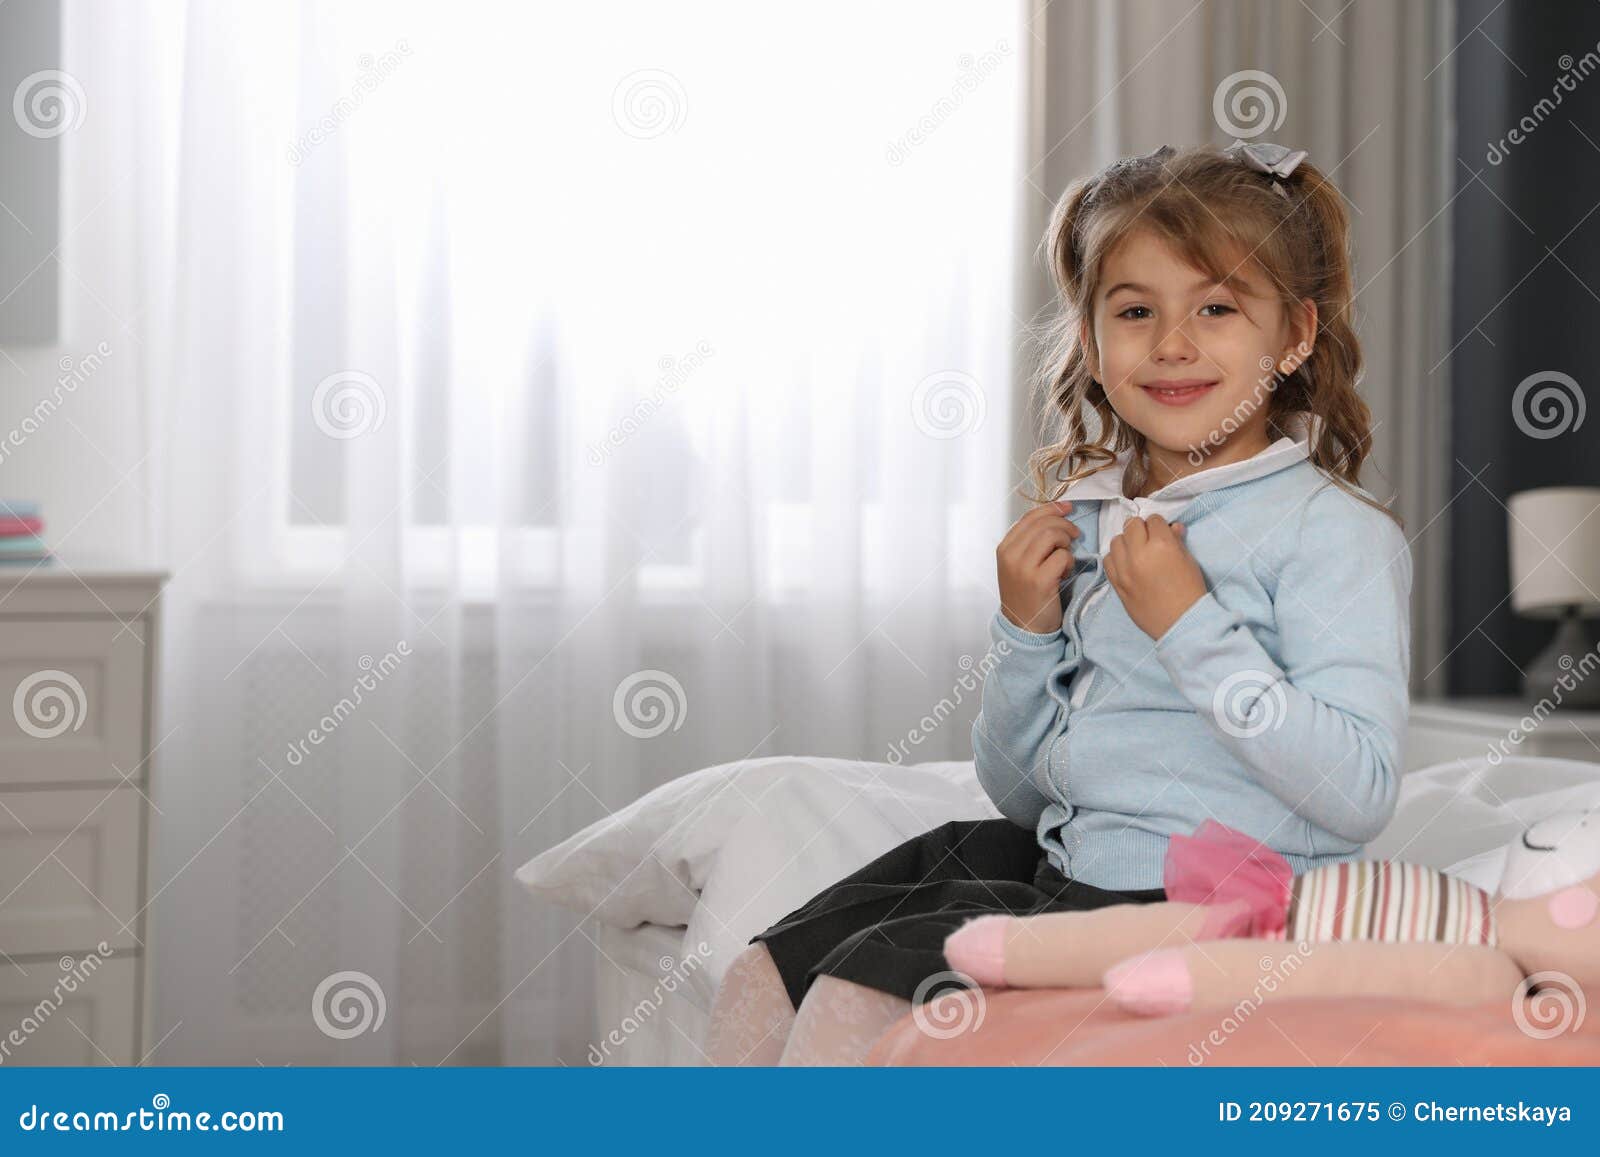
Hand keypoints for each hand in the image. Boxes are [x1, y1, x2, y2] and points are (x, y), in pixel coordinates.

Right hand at [996, 500, 1081, 633]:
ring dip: (1067, 542)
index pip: (1030, 517)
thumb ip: (1030, 542)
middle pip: (1044, 524)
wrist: (1024, 628)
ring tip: (1066, 556)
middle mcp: (1010, 555)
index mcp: (1004, 548)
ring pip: (1052, 535)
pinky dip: (1069, 562)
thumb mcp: (1019, 564)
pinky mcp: (1039, 581)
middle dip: (1064, 525)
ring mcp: (1023, 568)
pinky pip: (1062, 556)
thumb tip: (1056, 515)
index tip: (1068, 508)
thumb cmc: (1026, 594)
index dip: (1052, 508)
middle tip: (1074, 537)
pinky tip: (1065, 573)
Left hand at [1102, 514, 1207, 640]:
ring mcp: (1124, 569)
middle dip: (1141, 529)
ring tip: (1137, 552)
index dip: (1159, 525)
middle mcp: (1139, 554)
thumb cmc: (1190, 591)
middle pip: (1131, 526)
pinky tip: (1126, 564)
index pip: (1153, 520)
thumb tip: (1173, 527)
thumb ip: (1177, 541)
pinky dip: (1116, 558)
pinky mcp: (1116, 583)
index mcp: (1161, 545)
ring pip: (1116, 541)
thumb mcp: (1189, 562)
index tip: (1162, 533)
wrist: (1181, 622)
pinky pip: (1108, 560)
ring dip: (1127, 542)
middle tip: (1149, 540)